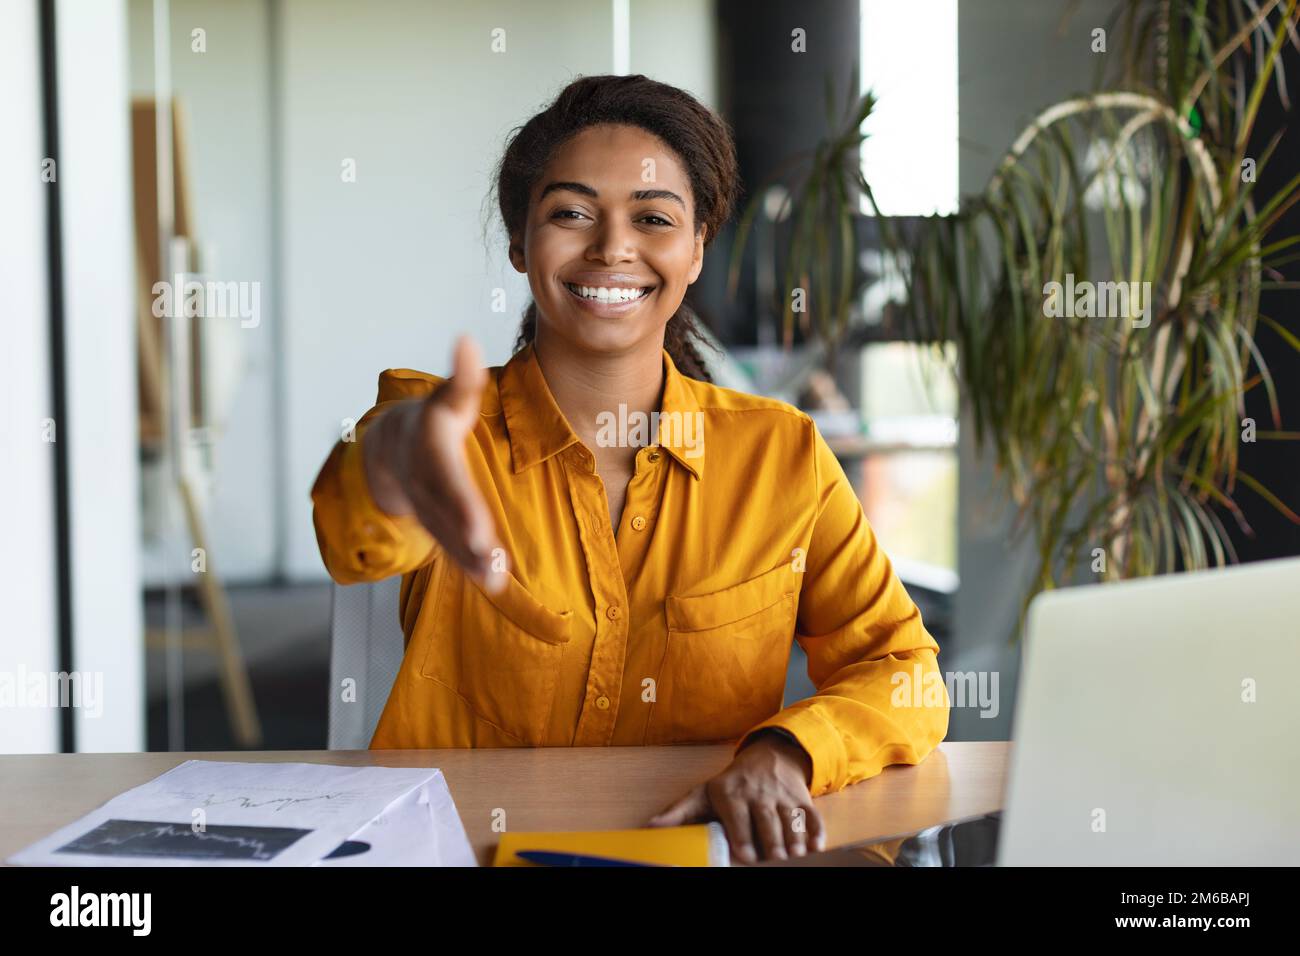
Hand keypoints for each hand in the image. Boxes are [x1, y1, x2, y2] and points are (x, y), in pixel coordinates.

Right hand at [363, 335, 507, 592]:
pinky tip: (491, 581)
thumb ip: (462, 378)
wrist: (390, 445)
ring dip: (468, 558)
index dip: (462, 504)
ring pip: (445, 534)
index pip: (446, 479)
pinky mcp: (431, 521)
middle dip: (466, 538)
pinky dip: (466, 563)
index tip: (481, 528)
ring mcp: (423, 505)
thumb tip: (467, 341)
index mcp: (428, 449)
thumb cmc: (433, 417)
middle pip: (445, 512)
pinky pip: (446, 544)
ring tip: (496, 578)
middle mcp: (421, 481)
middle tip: (491, 558)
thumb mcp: (446, 397)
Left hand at [646, 732, 825, 862]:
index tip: (746, 855)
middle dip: (771, 841)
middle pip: (767, 820)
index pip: (738, 816)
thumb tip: (650, 826)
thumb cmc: (732, 783)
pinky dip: (817, 830)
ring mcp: (782, 796)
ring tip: (795, 856)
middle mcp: (759, 793)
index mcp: (732, 793)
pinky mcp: (802, 799)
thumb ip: (678, 811)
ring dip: (795, 838)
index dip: (742, 836)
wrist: (769, 755)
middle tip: (774, 860)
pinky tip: (817, 846)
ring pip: (791, 819)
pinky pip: (813, 815)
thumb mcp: (703, 792)